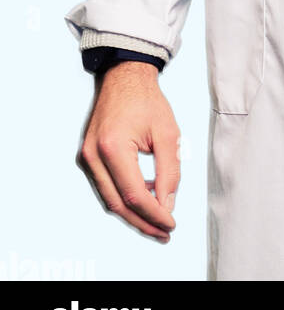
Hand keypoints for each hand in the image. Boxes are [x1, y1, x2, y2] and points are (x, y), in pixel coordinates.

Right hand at [76, 62, 178, 241]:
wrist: (124, 76)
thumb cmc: (148, 100)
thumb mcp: (168, 133)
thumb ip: (170, 171)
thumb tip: (167, 204)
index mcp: (113, 148)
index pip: (134, 194)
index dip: (154, 214)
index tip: (171, 224)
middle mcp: (93, 156)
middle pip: (118, 203)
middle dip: (143, 222)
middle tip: (165, 232)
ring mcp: (86, 157)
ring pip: (110, 199)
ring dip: (134, 213)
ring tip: (158, 221)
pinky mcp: (87, 157)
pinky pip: (106, 186)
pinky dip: (125, 196)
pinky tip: (147, 196)